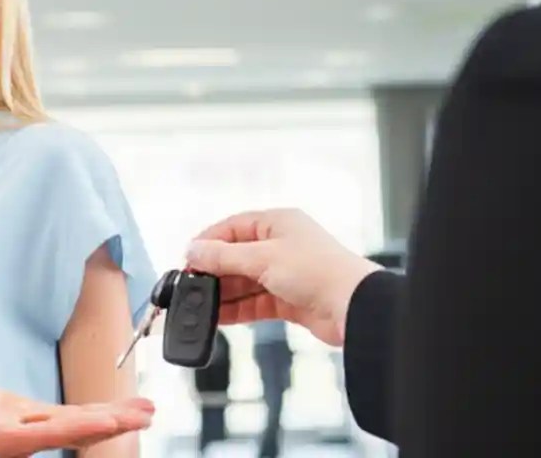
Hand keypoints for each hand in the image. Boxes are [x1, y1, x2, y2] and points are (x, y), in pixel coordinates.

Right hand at [0, 367, 153, 456]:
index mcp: (5, 435)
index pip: (51, 432)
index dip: (83, 427)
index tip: (111, 422)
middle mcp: (26, 438)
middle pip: (76, 432)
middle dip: (112, 425)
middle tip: (145, 416)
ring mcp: (36, 430)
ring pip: (82, 426)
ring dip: (115, 420)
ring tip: (147, 413)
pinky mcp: (41, 420)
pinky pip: (78, 418)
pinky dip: (102, 413)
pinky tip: (123, 412)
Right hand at [186, 208, 380, 345]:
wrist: (353, 306)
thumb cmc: (319, 271)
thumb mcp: (262, 258)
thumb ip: (223, 257)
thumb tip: (193, 250)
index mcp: (278, 222)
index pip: (233, 226)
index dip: (208, 242)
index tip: (187, 259)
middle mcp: (282, 244)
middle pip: (237, 256)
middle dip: (214, 272)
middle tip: (190, 287)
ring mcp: (286, 273)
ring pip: (245, 282)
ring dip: (224, 294)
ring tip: (200, 306)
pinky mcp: (290, 299)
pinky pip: (255, 302)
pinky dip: (237, 309)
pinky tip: (219, 318)